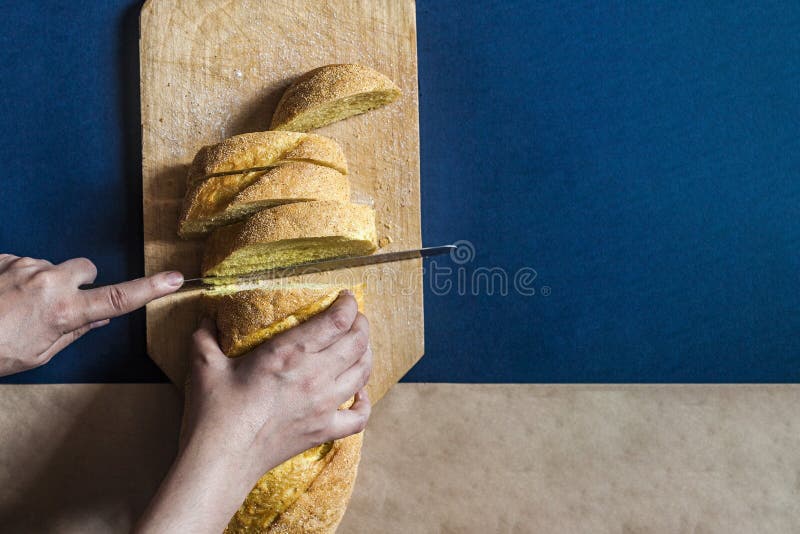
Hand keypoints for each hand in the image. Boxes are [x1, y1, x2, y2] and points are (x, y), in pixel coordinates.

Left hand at [0, 254, 183, 376]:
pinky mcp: (4, 258)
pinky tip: (2, 296)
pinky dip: (18, 276)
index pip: (119, 299)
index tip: (175, 279)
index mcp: (65, 312)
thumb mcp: (39, 354)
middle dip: (80, 281)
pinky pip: (22, 262)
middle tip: (60, 302)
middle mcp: (49, 282)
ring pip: (51, 267)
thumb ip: (73, 331)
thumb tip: (97, 317)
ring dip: (43, 281)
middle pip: (86, 268)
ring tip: (16, 305)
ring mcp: (24, 266)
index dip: (151, 289)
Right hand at [136, 291, 371, 533]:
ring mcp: (323, 405)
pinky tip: (359, 393)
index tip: (347, 298)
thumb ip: (205, 335)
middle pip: (357, 343)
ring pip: (363, 373)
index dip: (348, 305)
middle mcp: (314, 376)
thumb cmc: (214, 411)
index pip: (336, 321)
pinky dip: (365, 402)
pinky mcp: (323, 430)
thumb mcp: (204, 364)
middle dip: (361, 325)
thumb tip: (207, 319)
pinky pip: (359, 417)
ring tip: (359, 346)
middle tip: (355, 318)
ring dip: (366, 355)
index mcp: (289, 353)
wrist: (220, 460)